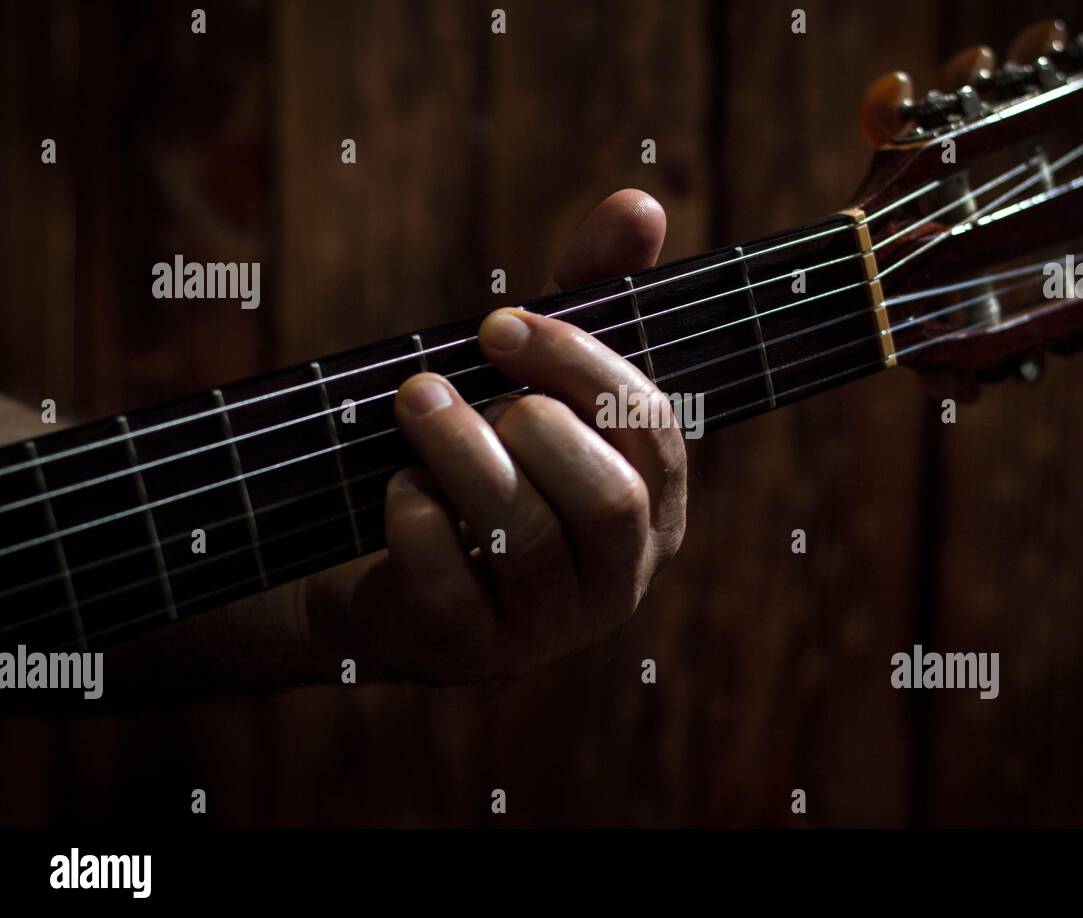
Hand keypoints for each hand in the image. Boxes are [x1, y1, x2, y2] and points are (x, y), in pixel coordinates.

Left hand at [306, 189, 686, 682]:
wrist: (394, 573)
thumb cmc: (486, 461)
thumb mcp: (535, 379)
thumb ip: (590, 296)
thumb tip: (643, 202)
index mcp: (653, 506)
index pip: (652, 432)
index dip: (579, 366)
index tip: (498, 321)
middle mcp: (618, 577)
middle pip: (608, 500)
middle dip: (528, 422)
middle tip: (446, 377)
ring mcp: (548, 627)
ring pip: (529, 541)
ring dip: (461, 455)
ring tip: (413, 403)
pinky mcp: (471, 654)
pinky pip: (450, 588)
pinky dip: (415, 520)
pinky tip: (398, 490)